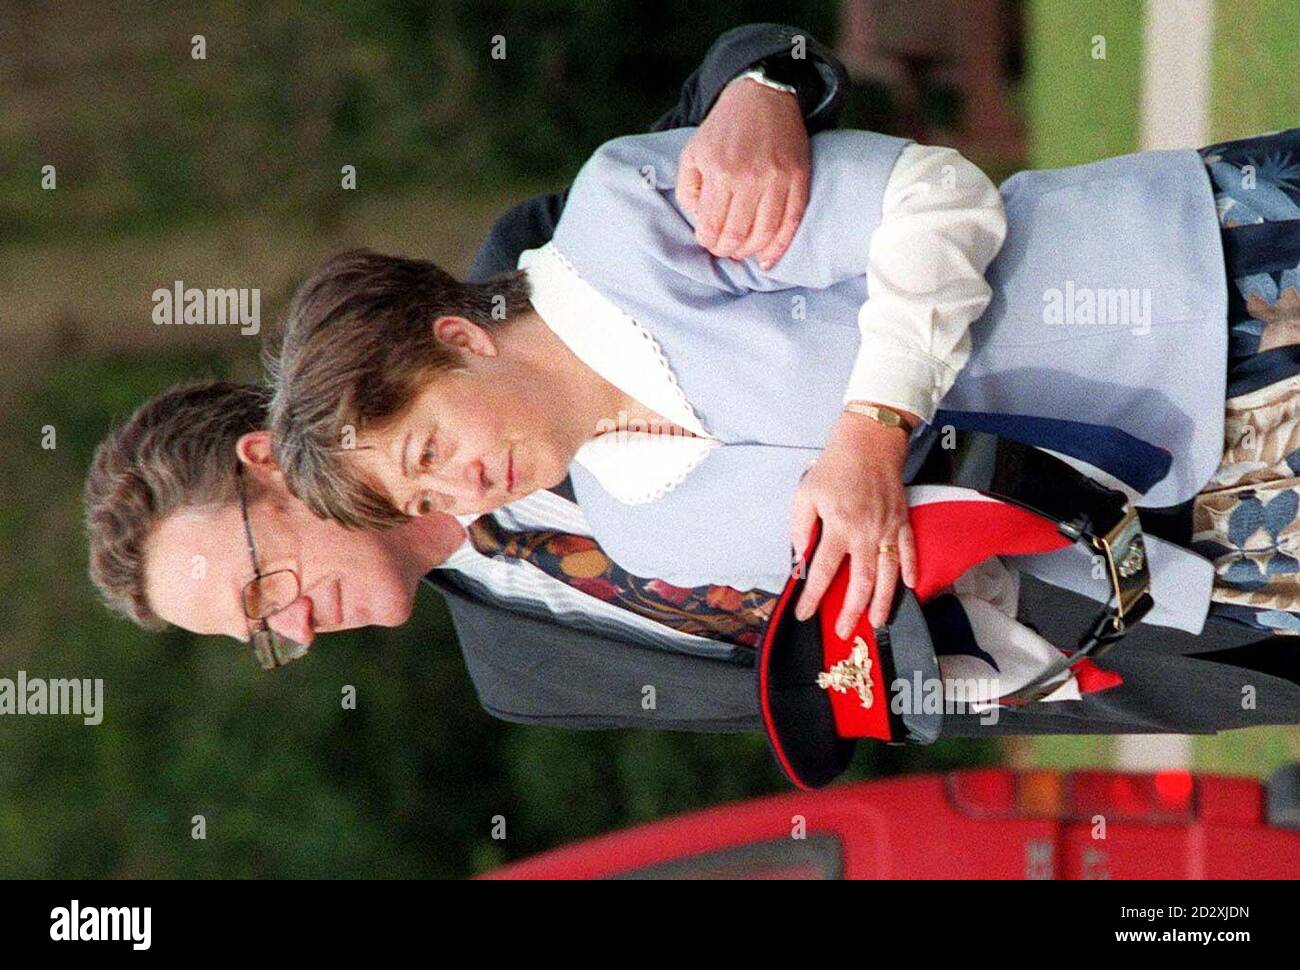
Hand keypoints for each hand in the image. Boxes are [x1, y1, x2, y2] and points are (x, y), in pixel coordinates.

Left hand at [676, 76, 809, 269]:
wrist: (763, 96)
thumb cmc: (723, 129)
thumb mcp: (692, 153)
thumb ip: (688, 190)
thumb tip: (699, 222)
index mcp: (719, 172)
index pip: (711, 226)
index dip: (707, 242)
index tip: (708, 240)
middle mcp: (749, 178)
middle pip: (737, 235)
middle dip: (727, 250)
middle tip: (724, 249)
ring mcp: (778, 179)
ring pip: (764, 234)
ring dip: (750, 252)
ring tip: (742, 251)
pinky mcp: (799, 178)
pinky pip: (791, 222)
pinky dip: (779, 247)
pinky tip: (767, 259)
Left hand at [790, 411, 918, 637]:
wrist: (869, 441)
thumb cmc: (834, 467)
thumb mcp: (805, 493)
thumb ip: (800, 527)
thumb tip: (801, 557)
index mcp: (838, 526)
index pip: (823, 571)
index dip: (813, 596)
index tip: (804, 614)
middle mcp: (865, 532)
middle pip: (860, 582)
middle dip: (851, 610)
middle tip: (844, 631)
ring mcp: (888, 528)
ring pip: (889, 574)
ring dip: (884, 601)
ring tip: (877, 623)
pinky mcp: (903, 521)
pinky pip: (909, 551)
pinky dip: (912, 570)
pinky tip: (911, 588)